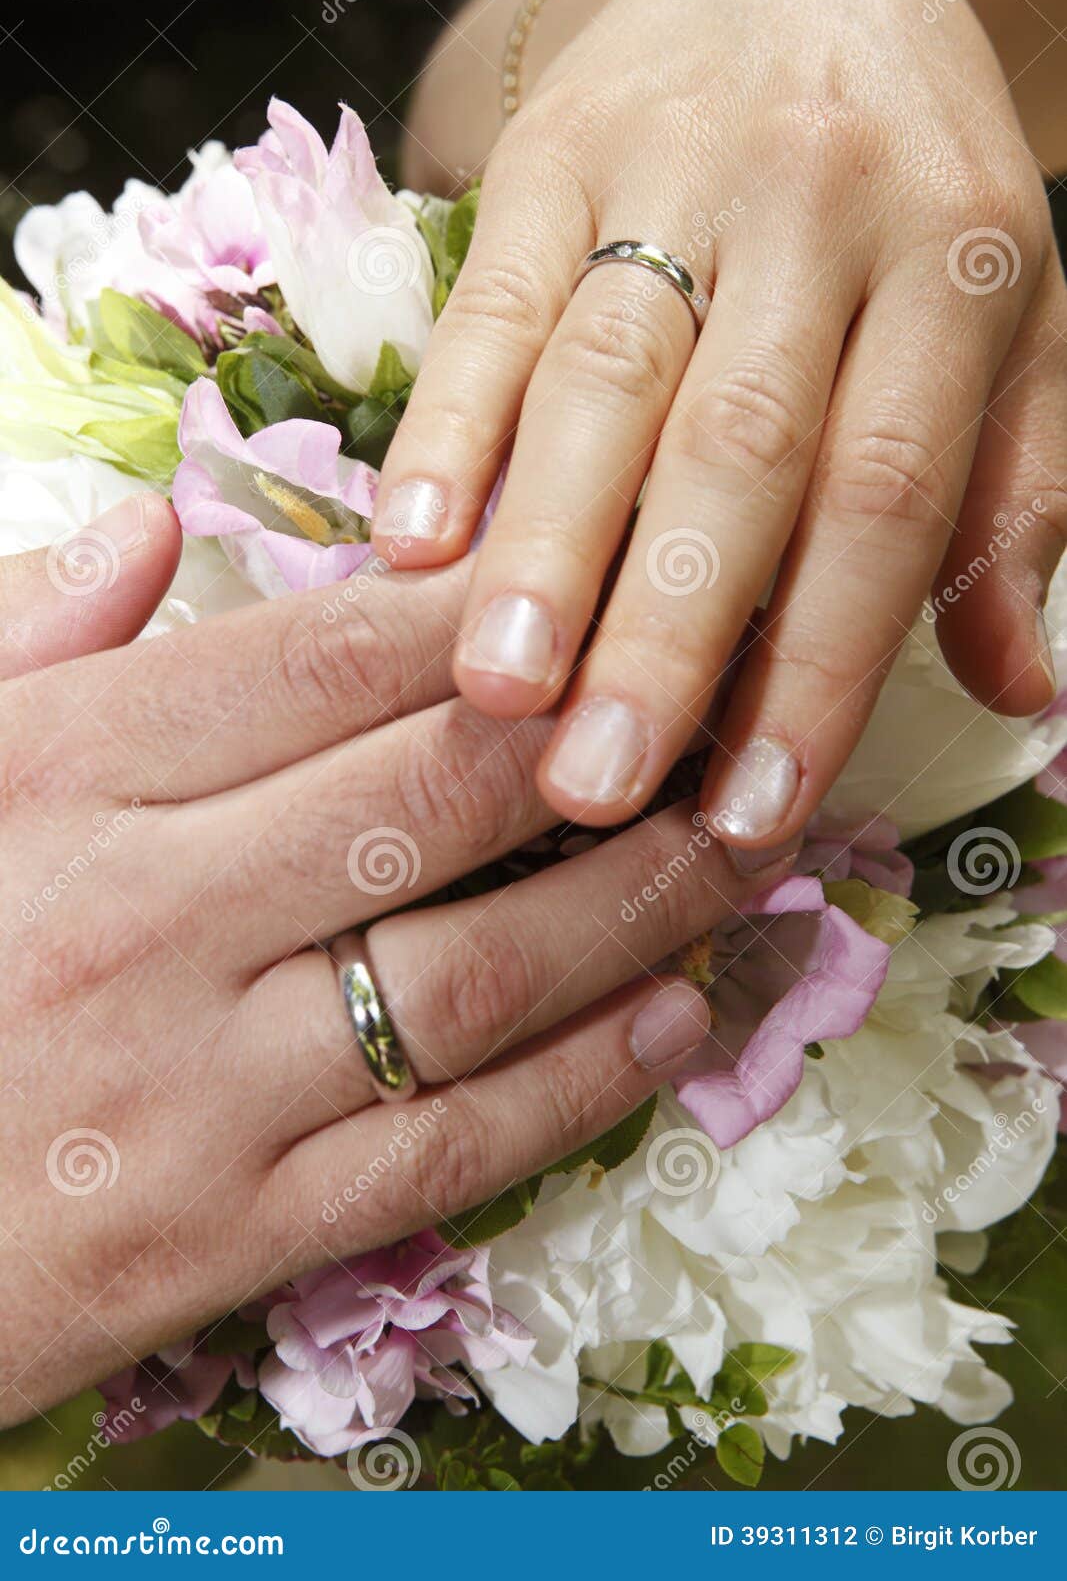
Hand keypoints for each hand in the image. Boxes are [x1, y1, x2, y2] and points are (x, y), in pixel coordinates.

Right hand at [0, 497, 790, 1424]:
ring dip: (636, 908)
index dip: (496, 612)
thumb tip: (158, 528)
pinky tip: (669, 1025)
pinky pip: (440, 1151)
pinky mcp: (223, 1235)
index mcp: (65, 776)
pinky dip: (576, 1087)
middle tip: (724, 699)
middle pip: (438, 797)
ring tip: (739, 851)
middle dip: (611, 740)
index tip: (608, 578)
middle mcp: (145, 915)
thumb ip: (22, 636)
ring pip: (473, 976)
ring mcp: (196, 1087)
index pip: (327, 660)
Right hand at [372, 0, 1066, 852]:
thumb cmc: (913, 182)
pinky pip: (492, 294)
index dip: (818, 664)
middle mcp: (816, 209)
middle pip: (735, 451)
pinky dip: (450, 423)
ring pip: (602, 378)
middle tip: (595, 785)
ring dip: (544, 545)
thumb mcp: (1010, 317)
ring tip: (494, 690)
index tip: (751, 810)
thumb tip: (1023, 692)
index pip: (886, 495)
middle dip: (664, 633)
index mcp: (952, 267)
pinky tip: (408, 542)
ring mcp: (672, 167)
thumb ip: (1012, 496)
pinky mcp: (549, 147)